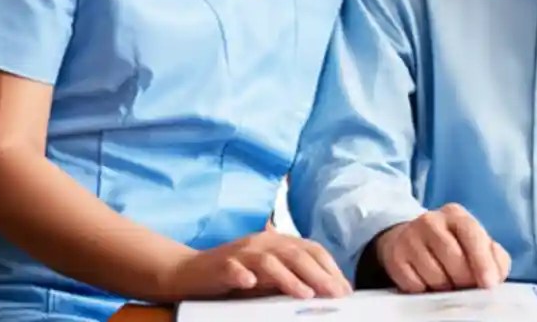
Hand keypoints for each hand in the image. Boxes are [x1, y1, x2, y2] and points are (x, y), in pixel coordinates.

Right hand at [165, 230, 351, 299]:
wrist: (190, 270)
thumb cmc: (236, 274)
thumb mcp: (269, 274)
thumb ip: (292, 276)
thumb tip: (324, 290)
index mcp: (278, 241)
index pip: (311, 249)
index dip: (330, 267)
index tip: (345, 289)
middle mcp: (263, 242)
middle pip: (295, 254)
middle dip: (318, 274)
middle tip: (335, 294)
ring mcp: (242, 252)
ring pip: (269, 261)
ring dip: (288, 277)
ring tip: (305, 294)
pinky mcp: (222, 265)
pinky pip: (234, 268)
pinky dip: (243, 275)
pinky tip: (250, 285)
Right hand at [375, 203, 510, 292]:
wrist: (409, 240)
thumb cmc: (452, 246)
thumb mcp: (476, 244)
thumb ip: (494, 257)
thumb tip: (495, 275)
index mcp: (455, 215)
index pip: (472, 235)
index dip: (482, 261)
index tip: (489, 284)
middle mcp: (431, 220)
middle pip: (454, 258)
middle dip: (464, 280)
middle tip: (466, 286)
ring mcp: (410, 237)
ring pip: (435, 275)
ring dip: (445, 287)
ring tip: (447, 282)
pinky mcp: (395, 256)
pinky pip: (415, 285)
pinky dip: (425, 290)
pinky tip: (428, 282)